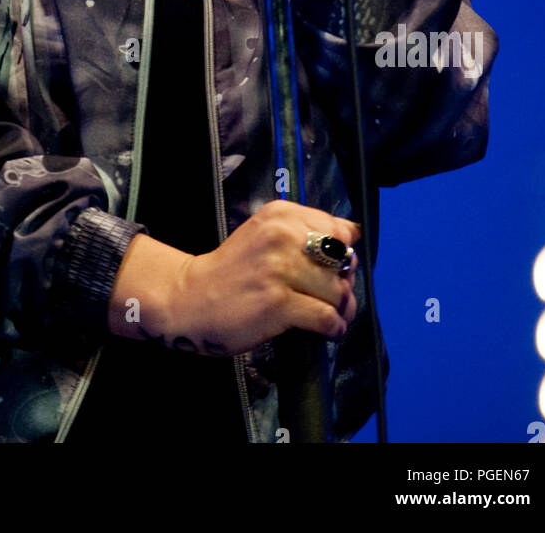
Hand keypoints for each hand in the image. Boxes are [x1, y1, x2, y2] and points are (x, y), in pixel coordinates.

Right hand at [161, 200, 360, 356]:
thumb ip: (304, 233)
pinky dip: (333, 328)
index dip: (343, 253)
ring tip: (331, 316)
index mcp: (280, 214)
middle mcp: (281, 235)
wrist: (191, 299)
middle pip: (343, 261)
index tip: (332, 269)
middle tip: (332, 297)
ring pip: (338, 291)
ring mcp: (280, 269)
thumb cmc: (234, 270)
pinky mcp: (279, 304)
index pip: (340, 229)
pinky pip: (327, 318)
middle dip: (344, 283)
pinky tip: (326, 330)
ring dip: (341, 310)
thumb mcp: (265, 235)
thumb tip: (353, 244)